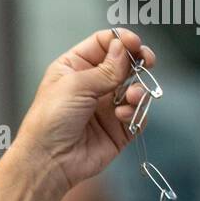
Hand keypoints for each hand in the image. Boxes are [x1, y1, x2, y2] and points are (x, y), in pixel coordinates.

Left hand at [14, 28, 154, 193]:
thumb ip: (107, 68)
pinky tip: (123, 116)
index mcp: (75, 67)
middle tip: (148, 60)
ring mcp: (108, 105)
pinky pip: (138, 112)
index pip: (103, 44)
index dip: (121, 40)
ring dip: (137, 90)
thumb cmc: (51, 119)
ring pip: (135, 87)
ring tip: (131, 98)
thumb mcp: (77, 85)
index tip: (135, 43)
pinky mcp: (120, 127)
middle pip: (125, 63)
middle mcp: (93, 84)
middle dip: (138, 60)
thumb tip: (125, 47)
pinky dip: (135, 111)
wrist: (51, 160)